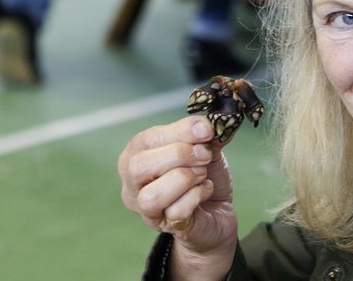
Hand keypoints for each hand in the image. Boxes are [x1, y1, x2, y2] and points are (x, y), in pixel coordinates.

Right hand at [118, 117, 236, 276]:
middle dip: (178, 155)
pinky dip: (196, 196)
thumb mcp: (205, 148)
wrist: (219, 211)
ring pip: (152, 195)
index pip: (147, 139)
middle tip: (204, 155)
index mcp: (136, 155)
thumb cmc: (203, 176)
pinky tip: (205, 191)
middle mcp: (133, 184)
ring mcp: (145, 209)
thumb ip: (203, 136)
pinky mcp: (165, 226)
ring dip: (185, 179)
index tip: (206, 130)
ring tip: (202, 174)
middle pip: (138, 167)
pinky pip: (175, 211)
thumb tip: (207, 126)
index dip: (179, 131)